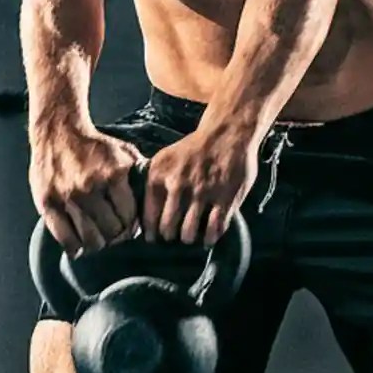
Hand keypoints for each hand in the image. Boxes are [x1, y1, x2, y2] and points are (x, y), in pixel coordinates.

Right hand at [29, 124, 144, 257]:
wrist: (58, 131)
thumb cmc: (93, 145)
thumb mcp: (124, 153)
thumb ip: (139, 174)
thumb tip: (153, 199)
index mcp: (113, 175)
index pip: (129, 217)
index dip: (131, 226)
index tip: (129, 228)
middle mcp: (90, 187)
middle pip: (112, 231)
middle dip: (116, 236)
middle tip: (114, 235)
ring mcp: (67, 197)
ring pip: (90, 239)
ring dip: (97, 244)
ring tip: (98, 240)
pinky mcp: (48, 203)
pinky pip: (64, 238)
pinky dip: (74, 247)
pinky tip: (78, 246)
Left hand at [142, 127, 259, 246]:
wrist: (227, 132)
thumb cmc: (194, 148)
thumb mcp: (166, 159)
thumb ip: (155, 182)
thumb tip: (146, 212)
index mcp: (159, 175)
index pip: (149, 216)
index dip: (152, 232)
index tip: (155, 239)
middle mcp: (178, 185)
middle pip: (168, 228)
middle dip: (170, 237)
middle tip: (174, 238)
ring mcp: (202, 192)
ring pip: (189, 232)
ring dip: (189, 238)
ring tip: (190, 237)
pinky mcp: (225, 197)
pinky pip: (215, 227)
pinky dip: (211, 237)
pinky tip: (209, 237)